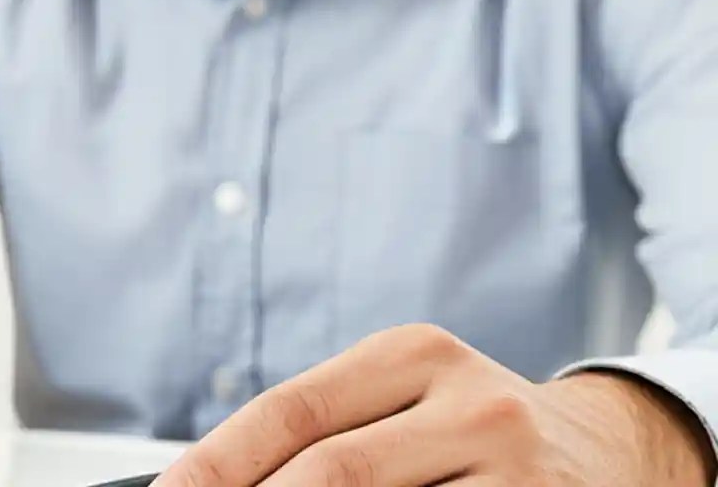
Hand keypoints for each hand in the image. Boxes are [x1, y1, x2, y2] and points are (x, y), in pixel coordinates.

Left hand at [155, 324, 714, 485]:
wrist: (611, 452)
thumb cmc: (473, 433)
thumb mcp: (404, 405)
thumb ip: (324, 435)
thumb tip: (215, 481)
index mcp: (412, 353)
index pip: (290, 411)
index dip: (216, 463)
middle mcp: (470, 400)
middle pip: (331, 471)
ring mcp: (516, 464)